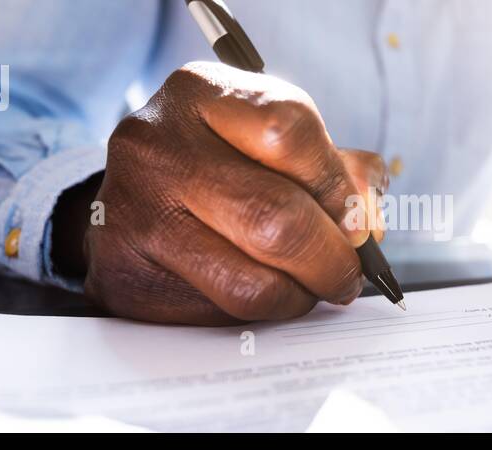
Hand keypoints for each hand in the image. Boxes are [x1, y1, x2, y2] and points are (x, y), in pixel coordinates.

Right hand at [53, 62, 386, 324]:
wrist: (126, 203)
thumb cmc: (215, 166)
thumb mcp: (268, 141)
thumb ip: (332, 166)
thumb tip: (367, 213)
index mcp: (200, 93)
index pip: (289, 130)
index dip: (338, 187)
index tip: (357, 220)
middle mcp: (156, 146)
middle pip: (274, 217)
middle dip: (331, 258)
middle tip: (347, 272)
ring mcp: (133, 212)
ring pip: (250, 282)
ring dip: (300, 295)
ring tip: (309, 286)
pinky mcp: (124, 276)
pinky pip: (219, 314)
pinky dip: (259, 313)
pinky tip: (264, 295)